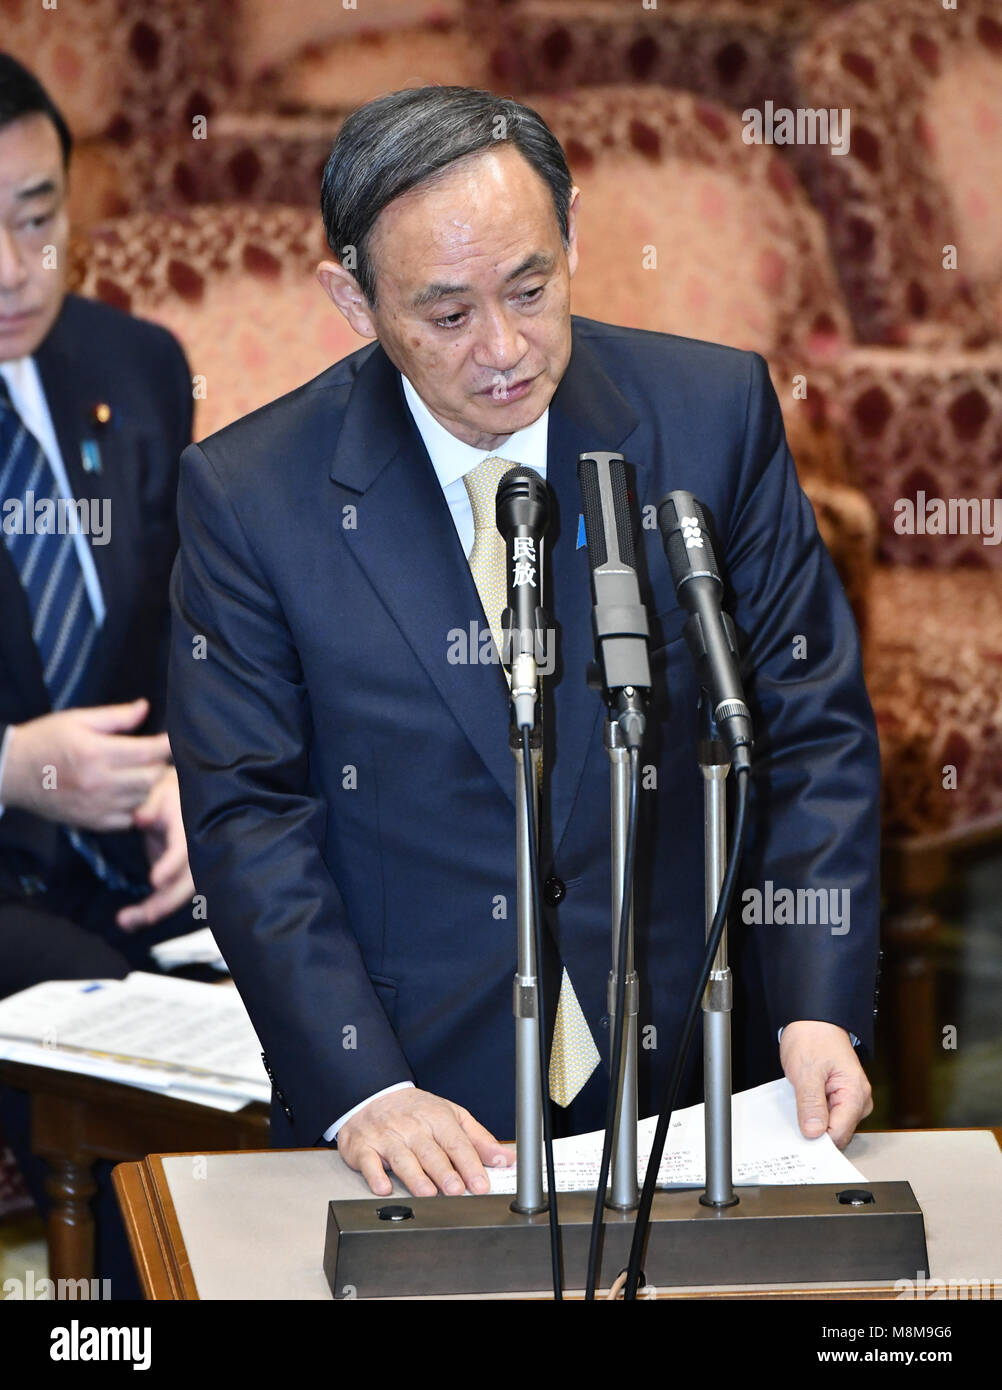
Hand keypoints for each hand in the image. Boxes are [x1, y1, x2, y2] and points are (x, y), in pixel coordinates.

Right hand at [1, 700, 170, 831]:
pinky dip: (135, 806)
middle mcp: (99, 782)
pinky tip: (128, 793)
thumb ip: (116, 716)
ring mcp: (96, 806)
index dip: (165, 745)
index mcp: (96, 753)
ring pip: (144, 798)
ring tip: (143, 772)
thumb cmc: (45, 739)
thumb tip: (145, 708)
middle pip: (152, 778)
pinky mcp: (92, 822)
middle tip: (156, 756)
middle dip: (160, 765)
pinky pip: (129, 819)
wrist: (12, 772)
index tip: (169, 739)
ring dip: (149, 785)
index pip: (148, 752)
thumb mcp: (78, 719)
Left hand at [116, 765, 195, 930]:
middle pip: (187, 883)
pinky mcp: (178, 876)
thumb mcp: (160, 790)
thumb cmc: (170, 793)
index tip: (155, 880)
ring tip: (125, 922)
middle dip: (165, 902)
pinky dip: (150, 910)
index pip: (183, 850)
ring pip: (177, 895)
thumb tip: (140, 818)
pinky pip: (167, 896)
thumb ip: (151, 804)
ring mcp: (188, 867)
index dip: (172, 865)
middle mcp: (195, 852)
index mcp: (190, 828)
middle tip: (140, 917)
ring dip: (153, 911)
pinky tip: (129, 921)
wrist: (182, 800)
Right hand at [337, 1088, 513, 1196]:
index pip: (456, 1143)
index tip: (481, 1183)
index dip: (470, 1164)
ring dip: (415, 1177)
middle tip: (457, 1191)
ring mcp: (387, 1137)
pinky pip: (369, 1162)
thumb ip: (479, 1140)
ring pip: (402, 1158)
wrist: (373, 1097)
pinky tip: (383, 1188)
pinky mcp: (364, 1148)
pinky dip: (375, 1175)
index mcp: (437, 1118)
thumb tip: (506, 1158)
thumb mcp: (452, 1117)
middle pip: (430, 1151)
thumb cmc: (417, 1112)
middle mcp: (412, 1127)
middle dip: (444, 1172)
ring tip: (428, 1193)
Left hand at [780, 1020, 872, 1148]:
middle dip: (815, 1130)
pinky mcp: (841, 1098)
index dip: (818, 1138)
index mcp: (856, 1094)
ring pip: (832, 1127)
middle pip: (837, 1134)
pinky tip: (803, 1103)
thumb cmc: (813, 1038)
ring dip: (813, 1121)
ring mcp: (852, 1100)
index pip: (839, 1134)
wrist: (815, 1020)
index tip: (799, 1137)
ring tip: (799, 1102)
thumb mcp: (806, 1071)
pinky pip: (829, 1116)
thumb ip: (811, 1103)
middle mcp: (859, 1101)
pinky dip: (814, 1113)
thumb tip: (814, 1133)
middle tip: (795, 1118)